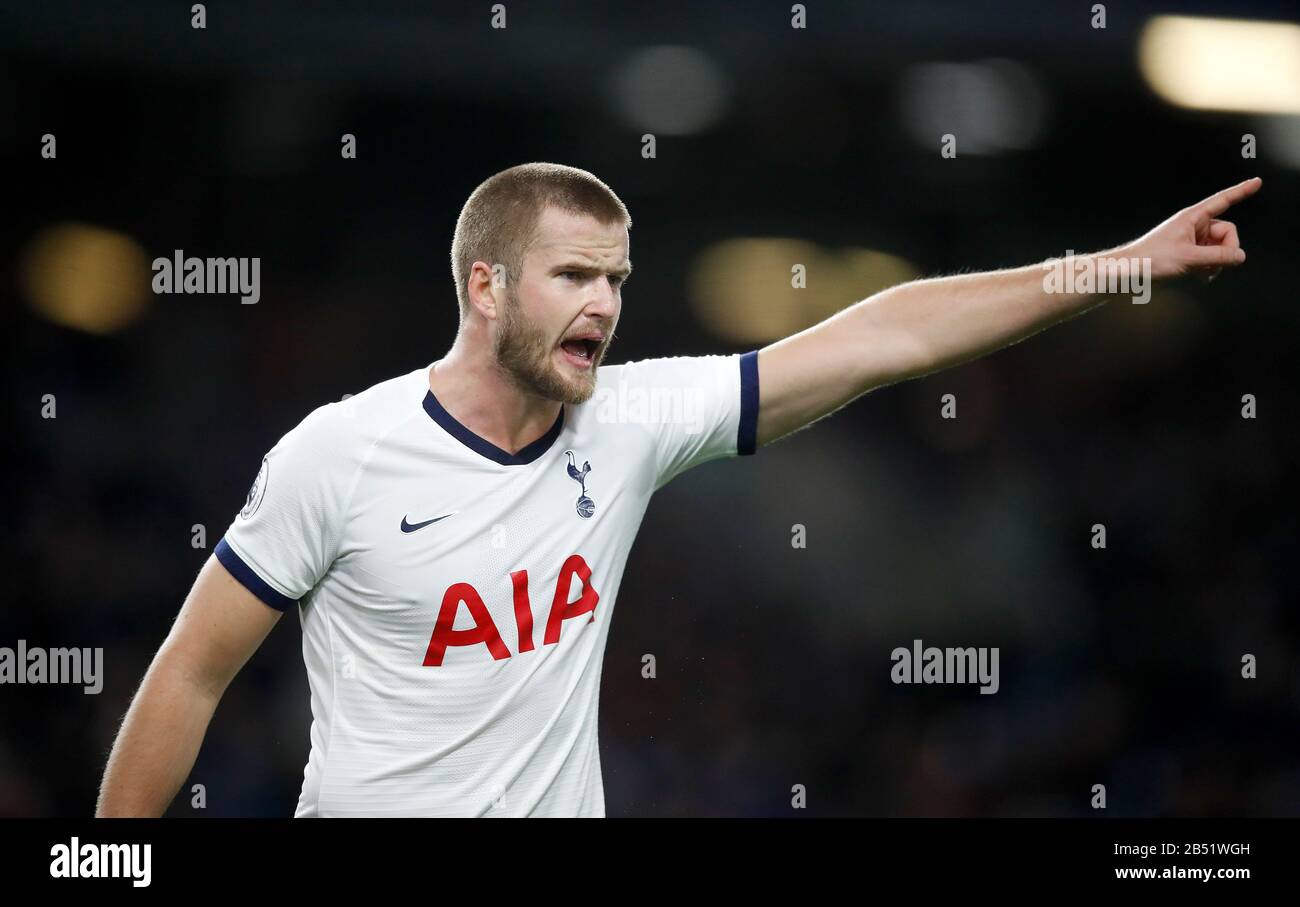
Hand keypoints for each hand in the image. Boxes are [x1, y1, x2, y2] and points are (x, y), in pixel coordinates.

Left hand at [1126, 177, 1260, 281]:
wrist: (1128, 273)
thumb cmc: (1150, 260)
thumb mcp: (1188, 259)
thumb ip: (1218, 257)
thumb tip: (1240, 256)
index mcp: (1192, 218)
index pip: (1222, 201)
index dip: (1241, 191)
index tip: (1258, 182)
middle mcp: (1193, 226)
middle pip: (1227, 233)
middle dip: (1226, 250)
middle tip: (1213, 266)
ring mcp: (1191, 240)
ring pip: (1219, 248)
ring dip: (1216, 262)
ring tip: (1201, 273)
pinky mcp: (1188, 253)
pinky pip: (1210, 257)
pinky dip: (1209, 267)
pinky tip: (1200, 277)